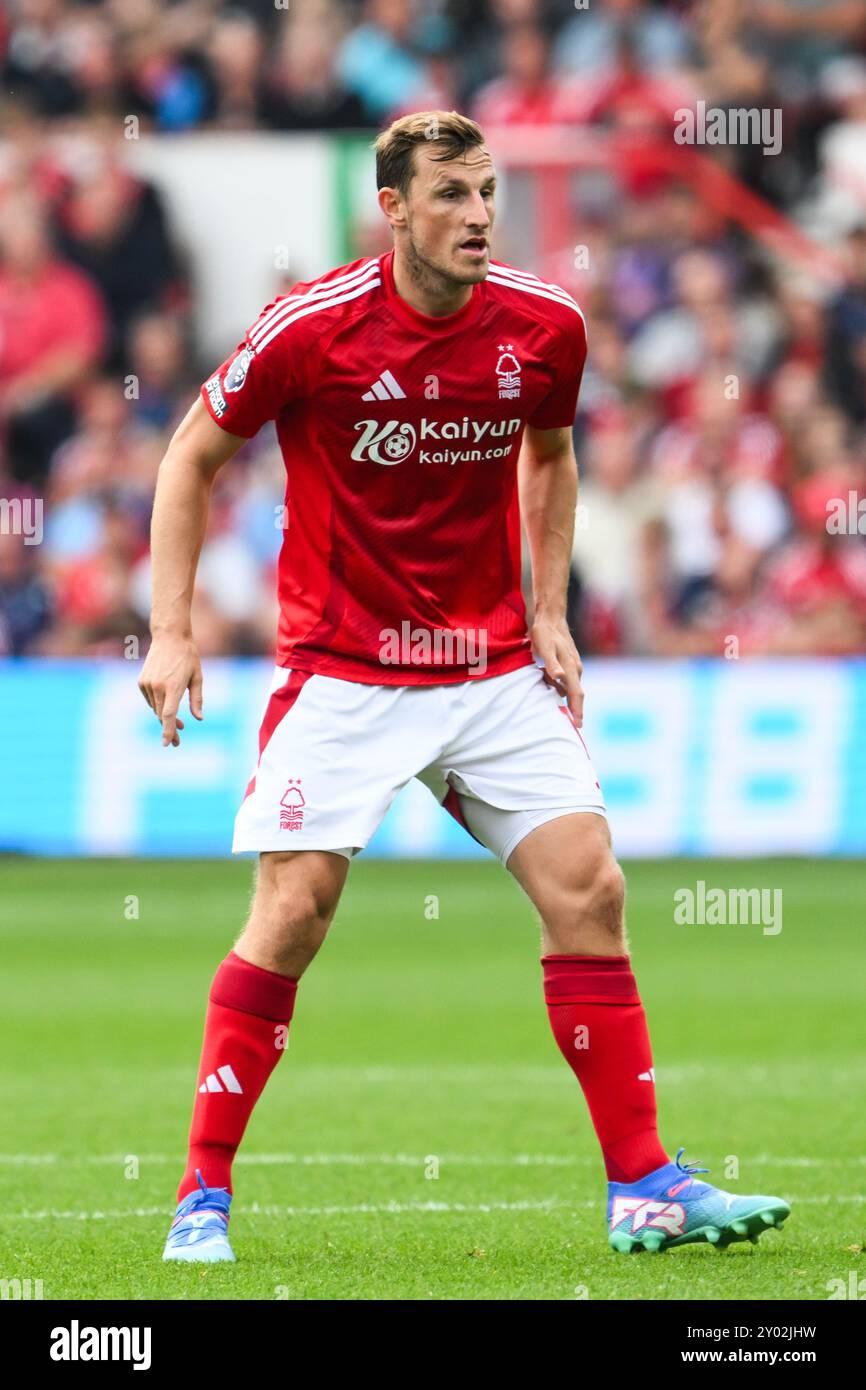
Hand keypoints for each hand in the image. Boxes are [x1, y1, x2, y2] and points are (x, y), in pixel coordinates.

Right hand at [138, 632, 203, 746]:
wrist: (169, 638)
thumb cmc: (188, 657)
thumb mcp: (197, 678)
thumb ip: (197, 699)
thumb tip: (199, 718)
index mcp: (173, 686)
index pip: (168, 714)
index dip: (167, 731)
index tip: (167, 744)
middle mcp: (157, 686)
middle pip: (161, 715)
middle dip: (169, 729)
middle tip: (177, 741)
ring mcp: (147, 684)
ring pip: (155, 709)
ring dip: (165, 718)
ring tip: (179, 724)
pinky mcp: (142, 682)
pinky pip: (150, 700)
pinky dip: (158, 706)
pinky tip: (168, 704)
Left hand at [530, 613, 584, 725]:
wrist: (551, 616)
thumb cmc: (545, 633)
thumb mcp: (544, 648)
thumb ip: (552, 664)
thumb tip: (560, 679)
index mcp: (571, 667)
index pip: (577, 694)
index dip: (578, 711)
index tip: (578, 726)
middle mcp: (576, 668)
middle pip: (577, 694)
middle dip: (576, 710)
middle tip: (573, 726)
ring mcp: (574, 665)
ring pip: (571, 687)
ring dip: (566, 698)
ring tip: (558, 710)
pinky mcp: (570, 662)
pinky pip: (568, 680)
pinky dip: (561, 688)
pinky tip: (552, 689)